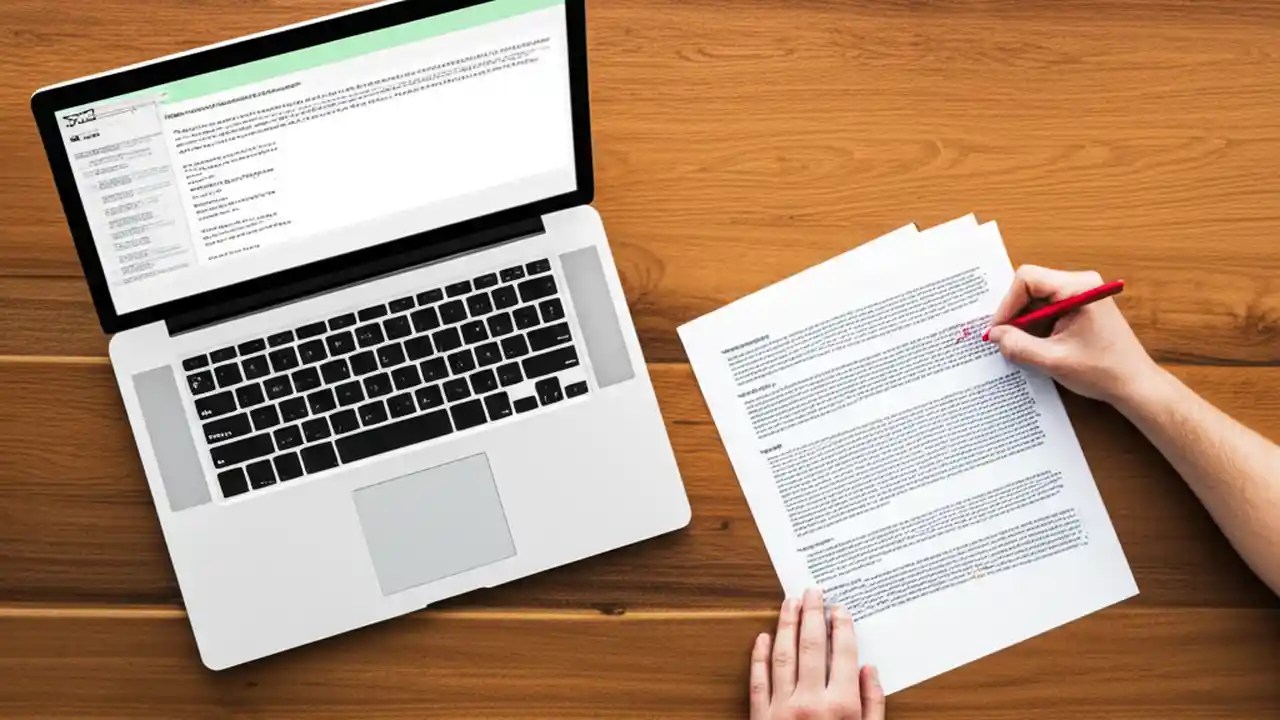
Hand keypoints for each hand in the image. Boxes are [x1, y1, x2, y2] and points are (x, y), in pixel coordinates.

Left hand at [749, 588, 884, 719]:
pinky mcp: (762, 718)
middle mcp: (810, 703)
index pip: (843, 654)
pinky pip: (758, 681)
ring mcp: (782, 709)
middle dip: (812, 615)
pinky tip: (763, 638)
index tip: (839, 610)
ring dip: (786, 626)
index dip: (842, 628)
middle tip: (812, 593)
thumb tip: (869, 671)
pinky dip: (759, 657)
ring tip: (790, 604)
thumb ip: (872, 704)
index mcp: (842, 706)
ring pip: (783, 657)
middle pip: (811, 647)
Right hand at [985, 265, 1160, 405]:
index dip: (1007, 304)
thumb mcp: (1053, 361)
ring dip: (1025, 323)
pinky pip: (1047, 309)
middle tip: (1006, 340)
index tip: (999, 330)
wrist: (1134, 384)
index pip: (1027, 279)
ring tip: (1024, 348)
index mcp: (1078, 288)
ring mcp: (1081, 295)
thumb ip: (1019, 346)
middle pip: (1030, 288)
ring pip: (1036, 300)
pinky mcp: (1079, 307)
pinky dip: (1036, 327)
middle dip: (1015, 315)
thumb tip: (994, 335)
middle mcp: (1080, 284)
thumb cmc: (1103, 371)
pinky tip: (1036, 347)